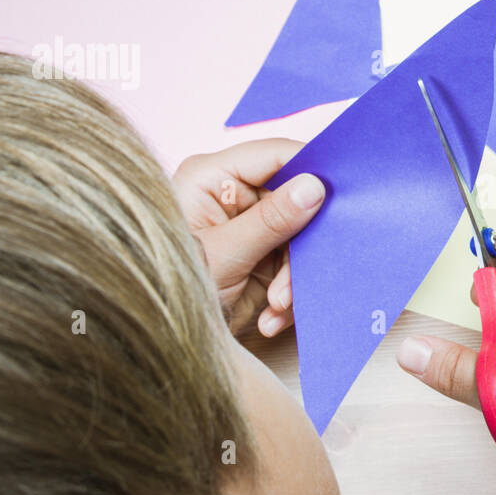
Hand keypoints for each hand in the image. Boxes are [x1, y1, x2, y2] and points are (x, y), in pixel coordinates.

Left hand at [172, 140, 323, 336]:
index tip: (341, 195)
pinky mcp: (259, 259)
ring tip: (277, 306)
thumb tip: (315, 187)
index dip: (312, 169)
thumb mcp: (224, 254)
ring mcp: (249, 228)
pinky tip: (271, 316)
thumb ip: (271, 220)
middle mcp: (233, 197)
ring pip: (299, 240)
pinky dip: (288, 296)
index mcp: (213, 178)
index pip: (275, 155)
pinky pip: (292, 268)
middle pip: (294, 202)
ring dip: (294, 279)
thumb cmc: (168, 289)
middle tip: (302, 275)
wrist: (154, 338)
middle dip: (301, 245)